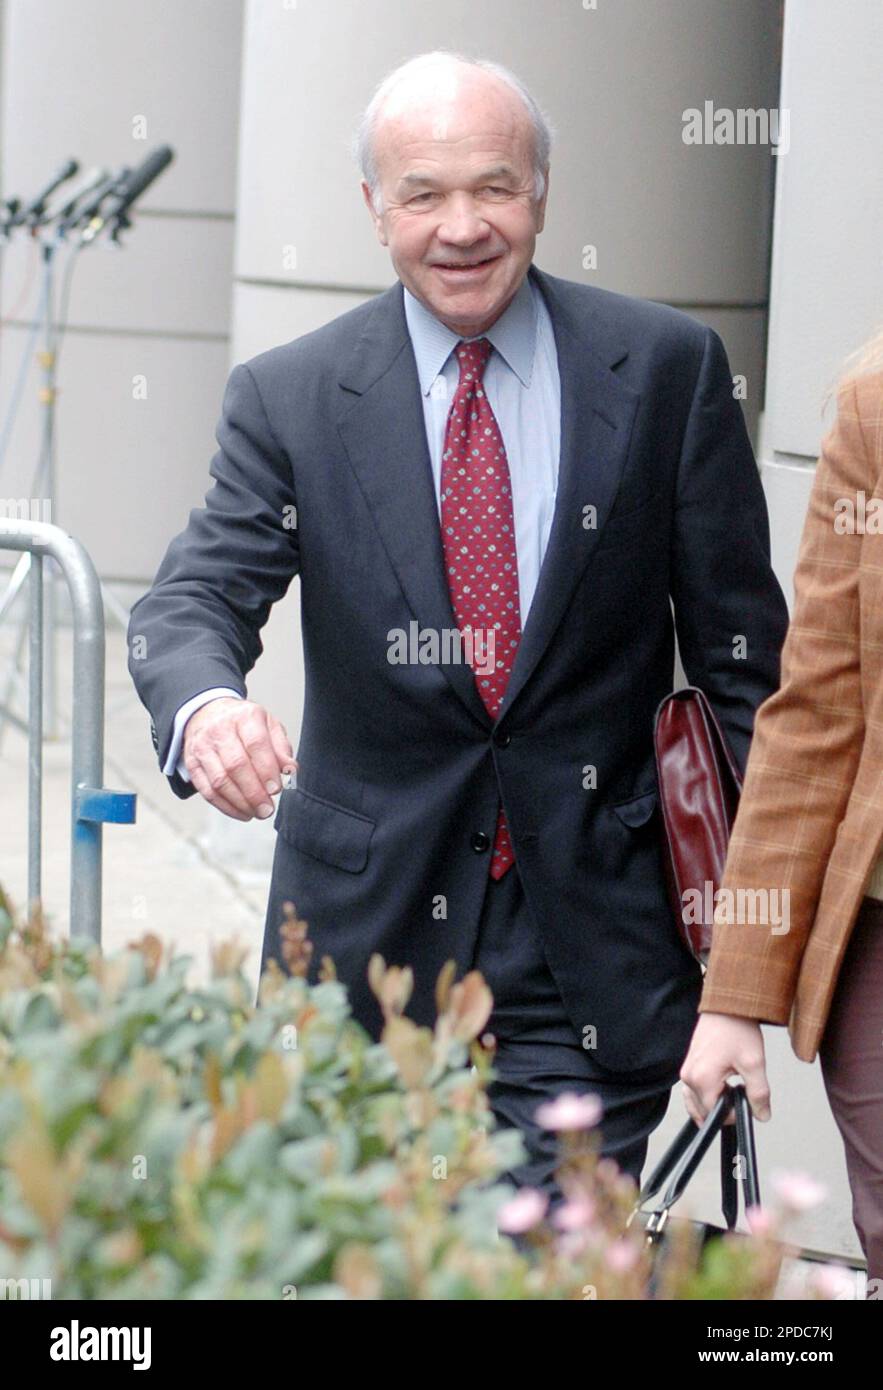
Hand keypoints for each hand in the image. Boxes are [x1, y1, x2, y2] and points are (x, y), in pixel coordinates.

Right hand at [183, 697, 296, 820]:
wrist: (209, 714)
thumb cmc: (244, 724)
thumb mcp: (269, 725)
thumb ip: (281, 748)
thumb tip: (290, 770)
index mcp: (244, 717)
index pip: (255, 744)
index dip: (266, 770)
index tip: (275, 790)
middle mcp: (220, 729)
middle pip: (235, 766)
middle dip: (254, 793)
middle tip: (267, 809)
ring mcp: (203, 747)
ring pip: (219, 781)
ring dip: (240, 803)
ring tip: (256, 813)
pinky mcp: (192, 763)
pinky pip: (206, 790)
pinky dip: (225, 806)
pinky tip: (240, 812)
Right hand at [680, 1012, 770, 1126]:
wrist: (727, 1004)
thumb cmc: (737, 1028)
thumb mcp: (754, 1063)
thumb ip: (759, 1094)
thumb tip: (761, 1115)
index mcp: (702, 1079)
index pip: (715, 1115)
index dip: (734, 1114)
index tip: (746, 1099)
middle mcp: (689, 1076)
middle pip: (703, 1111)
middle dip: (723, 1109)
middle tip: (740, 1091)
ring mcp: (686, 1070)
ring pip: (695, 1102)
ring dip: (712, 1104)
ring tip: (731, 1090)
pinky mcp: (688, 1064)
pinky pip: (692, 1090)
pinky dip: (705, 1095)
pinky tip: (720, 1088)